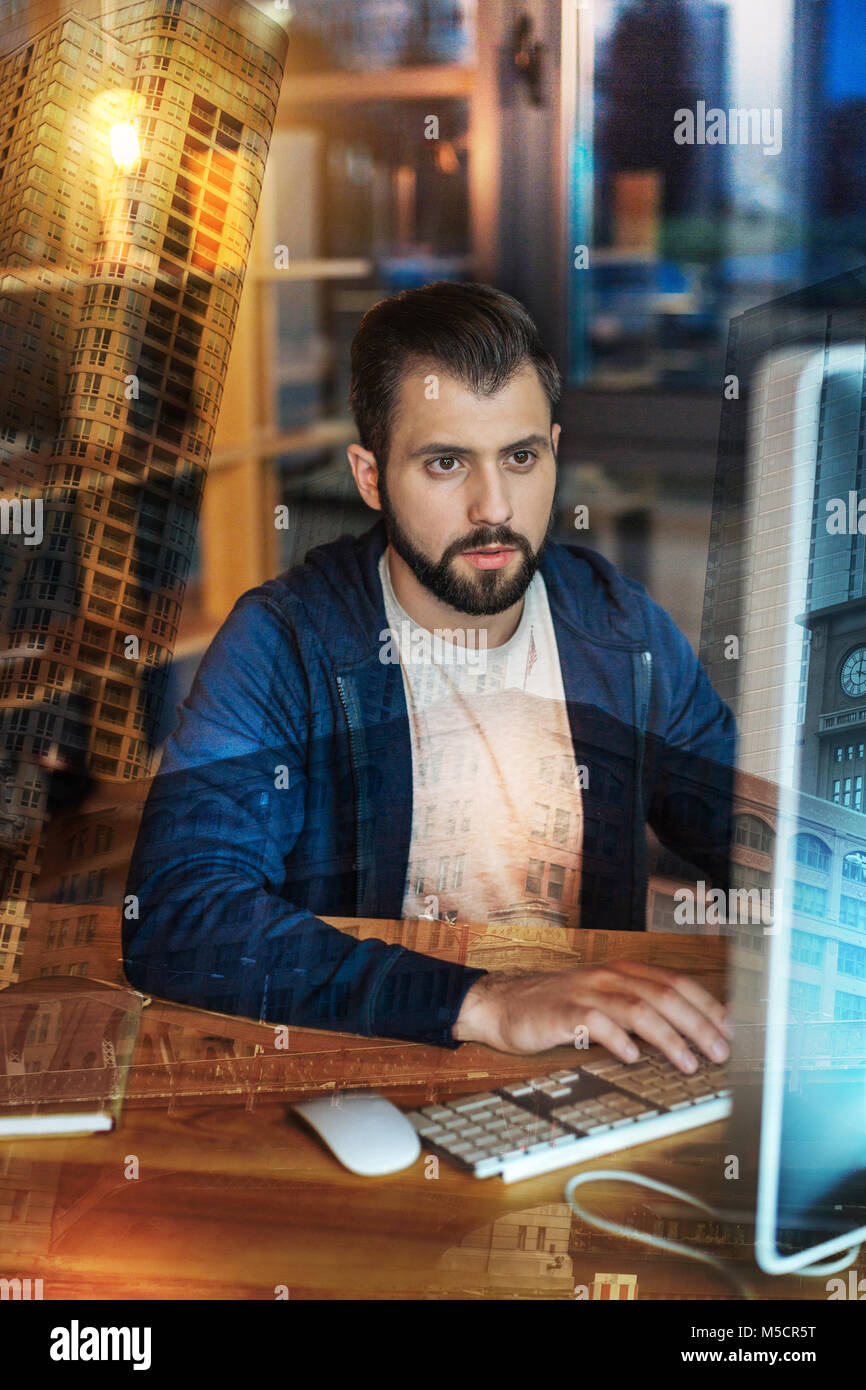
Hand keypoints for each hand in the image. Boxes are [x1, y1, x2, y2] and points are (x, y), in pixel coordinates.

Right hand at [452, 960, 731, 1072]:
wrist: (502, 1004)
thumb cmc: (557, 1008)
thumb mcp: (604, 1002)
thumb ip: (642, 1010)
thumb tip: (692, 1027)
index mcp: (622, 972)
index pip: (676, 982)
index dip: (708, 1005)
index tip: (733, 1030)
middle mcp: (608, 977)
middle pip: (664, 994)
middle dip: (698, 1024)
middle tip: (721, 1052)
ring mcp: (585, 992)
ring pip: (636, 1007)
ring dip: (668, 1036)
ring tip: (689, 1061)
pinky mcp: (562, 1012)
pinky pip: (595, 1022)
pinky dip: (618, 1039)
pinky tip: (633, 1058)